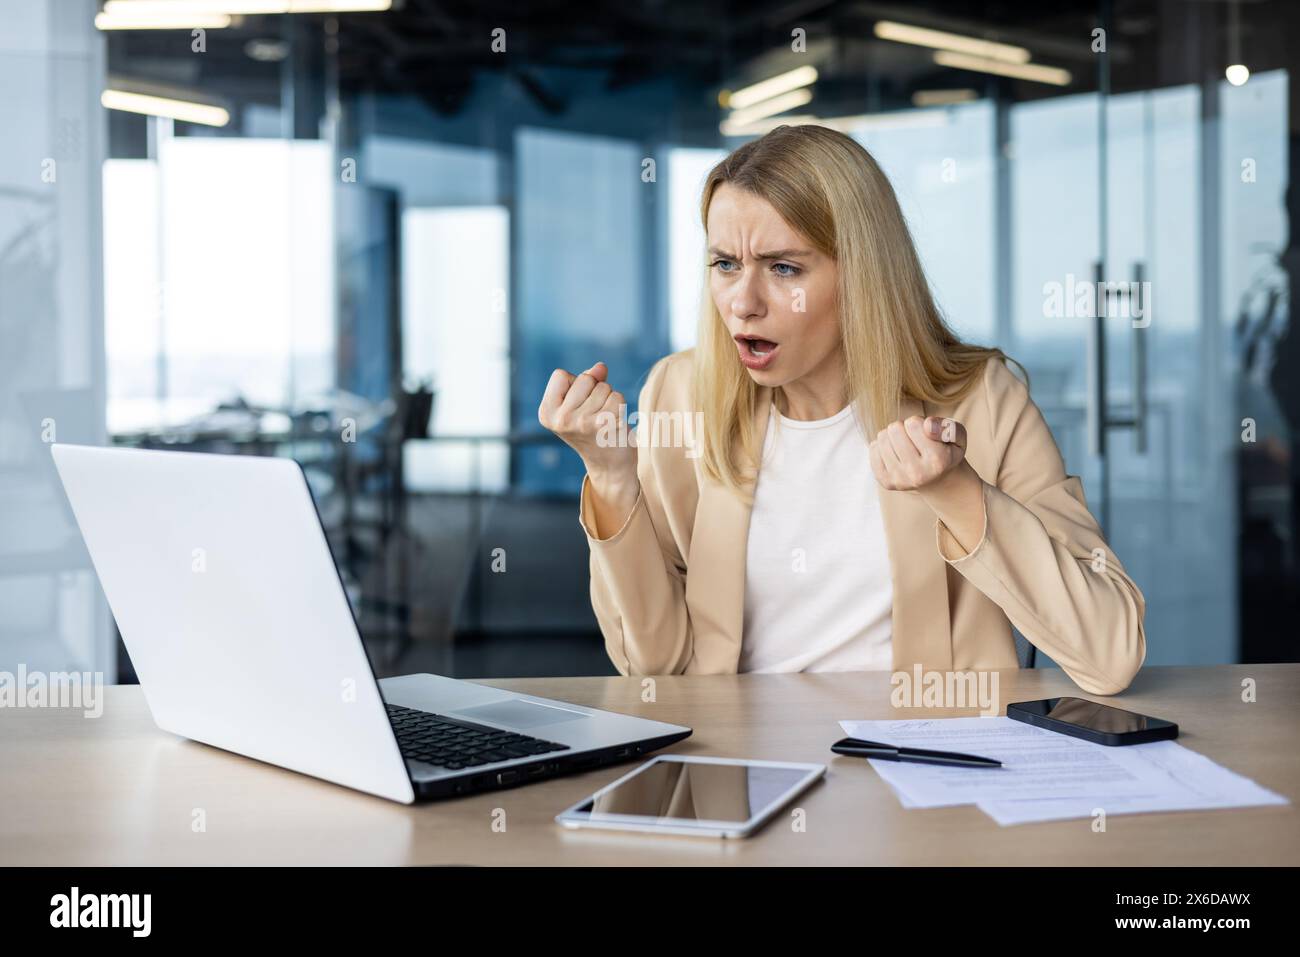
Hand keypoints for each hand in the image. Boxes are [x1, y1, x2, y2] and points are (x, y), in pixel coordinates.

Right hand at [538, 361, 636, 485]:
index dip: (573, 384)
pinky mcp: (605, 424)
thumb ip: (586, 380)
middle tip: (593, 414)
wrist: (608, 465)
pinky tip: (613, 423)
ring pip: (604, 387)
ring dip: (608, 399)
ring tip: (603, 419)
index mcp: (547, 413)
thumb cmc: (591, 429)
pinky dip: (619, 406)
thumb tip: (600, 367)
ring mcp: (583, 422)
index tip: (576, 405)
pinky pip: (617, 396)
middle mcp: (561, 419)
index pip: (560, 375)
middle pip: (584, 378)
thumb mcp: (579, 403)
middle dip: (594, 390)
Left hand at [869, 415, 966, 491]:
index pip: (912, 423)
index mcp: (937, 460)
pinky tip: (896, 454)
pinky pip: (873, 449)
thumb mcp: (957, 436)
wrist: (938, 480)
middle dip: (903, 428)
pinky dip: (882, 447)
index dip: (918, 422)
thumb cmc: (947, 451)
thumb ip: (948, 427)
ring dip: (892, 436)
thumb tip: (927, 425)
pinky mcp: (885, 481)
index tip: (925, 433)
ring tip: (905, 446)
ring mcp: (899, 480)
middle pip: (894, 429)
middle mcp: (917, 474)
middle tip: (913, 439)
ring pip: (882, 437)